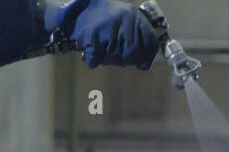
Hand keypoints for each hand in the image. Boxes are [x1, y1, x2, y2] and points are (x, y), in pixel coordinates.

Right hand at [45, 1, 159, 69]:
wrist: (77, 10)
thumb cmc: (104, 17)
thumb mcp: (126, 19)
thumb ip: (139, 36)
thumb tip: (146, 64)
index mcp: (134, 15)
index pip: (150, 41)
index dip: (147, 55)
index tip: (142, 63)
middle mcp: (124, 21)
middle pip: (133, 54)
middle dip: (125, 58)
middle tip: (114, 51)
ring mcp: (109, 30)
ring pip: (115, 59)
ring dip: (108, 57)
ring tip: (101, 44)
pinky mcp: (93, 38)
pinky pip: (97, 60)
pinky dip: (93, 59)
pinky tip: (92, 48)